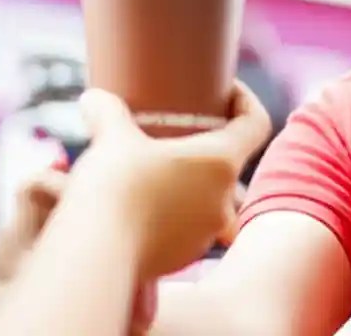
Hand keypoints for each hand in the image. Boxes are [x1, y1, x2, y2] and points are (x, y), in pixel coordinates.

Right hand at [0, 82, 270, 282]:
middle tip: (176, 133)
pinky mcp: (184, 257)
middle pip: (230, 163)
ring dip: (189, 183)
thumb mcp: (110, 138)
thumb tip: (94, 99)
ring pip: (208, 198)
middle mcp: (224, 199)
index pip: (256, 123)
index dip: (244, 102)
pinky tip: (140, 206)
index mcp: (221, 161)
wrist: (96, 256)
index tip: (222, 93)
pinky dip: (172, 213)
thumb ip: (107, 111)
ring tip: (154, 171)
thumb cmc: (114, 188)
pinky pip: (187, 227)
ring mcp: (206, 232)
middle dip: (206, 146)